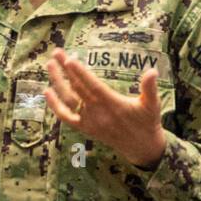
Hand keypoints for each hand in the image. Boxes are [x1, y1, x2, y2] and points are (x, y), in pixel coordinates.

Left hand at [44, 47, 166, 167]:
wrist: (141, 148)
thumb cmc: (147, 122)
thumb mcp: (152, 104)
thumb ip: (150, 88)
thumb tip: (153, 71)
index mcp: (113, 105)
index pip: (93, 87)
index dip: (80, 74)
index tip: (69, 60)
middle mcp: (98, 113)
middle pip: (77, 89)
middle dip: (65, 70)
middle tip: (56, 53)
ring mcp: (89, 121)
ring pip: (68, 100)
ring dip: (58, 82)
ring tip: (50, 65)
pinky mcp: (85, 128)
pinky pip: (66, 117)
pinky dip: (55, 105)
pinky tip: (47, 91)